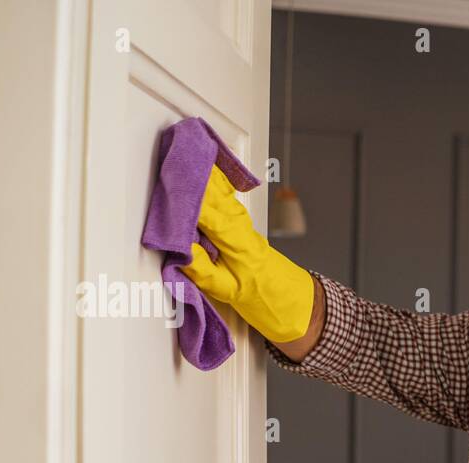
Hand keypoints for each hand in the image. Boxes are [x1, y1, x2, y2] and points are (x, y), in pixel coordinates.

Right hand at [177, 166, 313, 341]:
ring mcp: (244, 224)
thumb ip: (205, 273)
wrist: (295, 302)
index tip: (173, 191)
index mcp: (240, 249)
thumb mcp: (230, 294)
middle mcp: (243, 230)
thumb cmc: (265, 301)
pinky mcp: (241, 223)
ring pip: (222, 194)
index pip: (212, 219)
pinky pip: (226, 196)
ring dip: (203, 174)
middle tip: (172, 161)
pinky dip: (214, 179)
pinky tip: (206, 164)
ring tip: (183, 154)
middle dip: (194, 180)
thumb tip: (181, 251)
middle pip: (216, 199)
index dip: (192, 204)